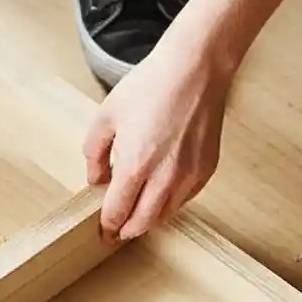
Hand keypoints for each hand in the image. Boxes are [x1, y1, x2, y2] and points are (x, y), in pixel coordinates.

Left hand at [84, 43, 232, 242]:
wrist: (194, 70)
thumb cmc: (151, 87)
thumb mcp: (106, 116)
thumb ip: (94, 154)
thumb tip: (97, 180)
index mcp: (135, 165)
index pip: (118, 212)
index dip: (108, 226)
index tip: (103, 231)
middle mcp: (164, 177)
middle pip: (143, 223)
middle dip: (127, 230)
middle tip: (117, 231)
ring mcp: (189, 176)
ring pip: (166, 214)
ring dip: (149, 219)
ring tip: (138, 214)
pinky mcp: (206, 170)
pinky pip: (185, 199)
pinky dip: (170, 203)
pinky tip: (161, 194)